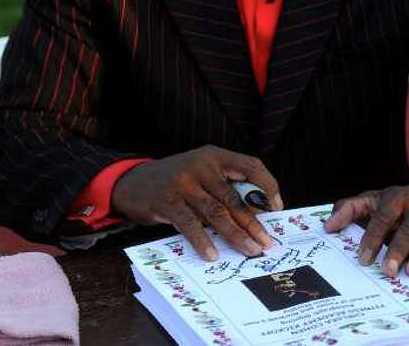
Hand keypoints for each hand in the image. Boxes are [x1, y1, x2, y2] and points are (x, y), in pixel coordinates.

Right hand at [112, 145, 282, 260]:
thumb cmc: (175, 180)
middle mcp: (201, 166)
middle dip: (253, 222)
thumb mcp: (201, 172)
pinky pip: (190, 224)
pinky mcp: (167, 201)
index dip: (267, 185)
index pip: (250, 165)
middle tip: (266, 242)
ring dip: (235, 234)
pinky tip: (212, 253)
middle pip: (234, 197)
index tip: (276, 207)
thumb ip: (223, 186)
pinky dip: (203, 240)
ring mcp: (184, 183)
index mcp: (215, 156)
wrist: (131, 181)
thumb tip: (254, 214)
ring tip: (249, 249)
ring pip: (216, 212)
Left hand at [325, 182, 408, 294]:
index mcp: (397, 200)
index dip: (373, 237)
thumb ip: (350, 208)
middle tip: (387, 269)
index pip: (383, 217)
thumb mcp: (376, 198)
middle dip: (398, 249)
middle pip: (408, 230)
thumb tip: (327, 227)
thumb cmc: (402, 201)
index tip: (362, 258)